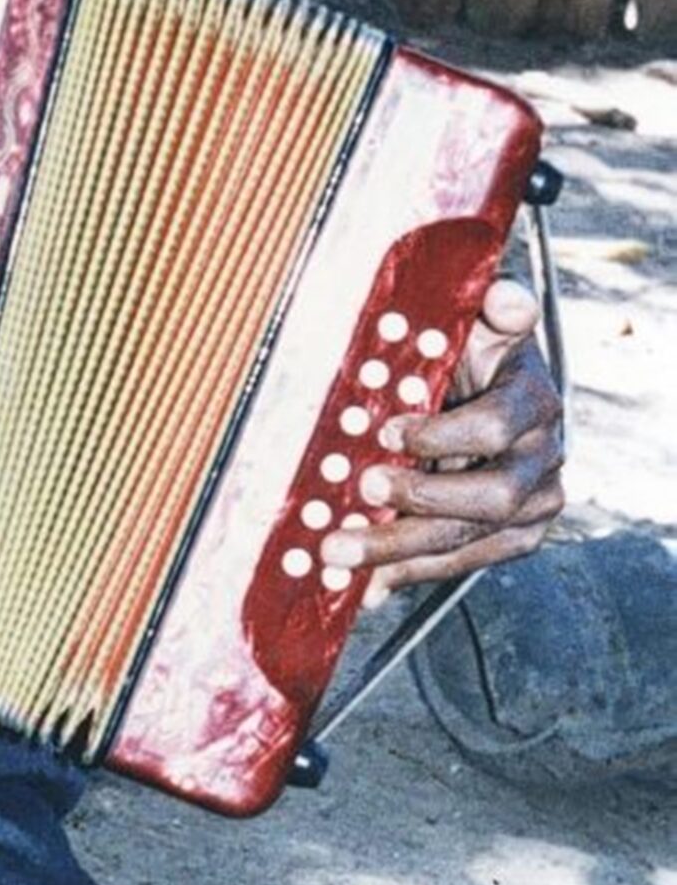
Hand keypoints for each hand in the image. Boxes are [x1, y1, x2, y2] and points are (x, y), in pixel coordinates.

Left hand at [317, 276, 564, 600]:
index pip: (499, 424)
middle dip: (419, 502)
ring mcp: (532, 503)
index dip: (444, 434)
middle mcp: (544, 456)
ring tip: (340, 551)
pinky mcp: (511, 537)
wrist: (482, 387)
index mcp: (533, 398)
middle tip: (359, 493)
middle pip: (490, 496)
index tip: (387, 429)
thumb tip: (505, 299)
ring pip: (471, 540)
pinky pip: (461, 564)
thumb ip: (492, 307)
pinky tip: (364, 585)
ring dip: (401, 551)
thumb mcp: (476, 319)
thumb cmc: (466, 352)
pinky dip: (409, 574)